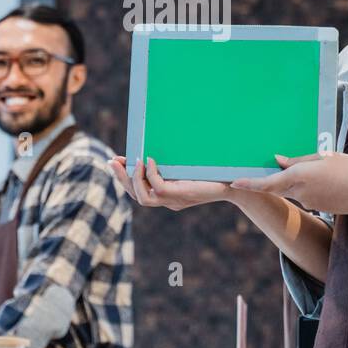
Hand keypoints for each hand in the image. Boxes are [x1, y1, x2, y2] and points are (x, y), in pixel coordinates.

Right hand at [109, 155, 231, 210]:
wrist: (235, 184)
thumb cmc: (215, 174)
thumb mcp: (190, 167)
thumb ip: (176, 163)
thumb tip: (161, 145)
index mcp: (169, 196)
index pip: (141, 191)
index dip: (126, 178)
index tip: (118, 161)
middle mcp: (169, 201)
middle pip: (136, 195)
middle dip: (122, 179)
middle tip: (113, 161)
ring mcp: (174, 201)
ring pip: (143, 197)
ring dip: (133, 179)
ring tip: (130, 161)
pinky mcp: (180, 195)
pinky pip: (157, 188)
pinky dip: (150, 174)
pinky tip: (150, 161)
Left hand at [229, 152, 347, 217]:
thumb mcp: (325, 156)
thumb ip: (299, 159)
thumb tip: (279, 160)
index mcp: (300, 176)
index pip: (268, 182)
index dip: (249, 184)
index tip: (233, 183)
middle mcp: (301, 191)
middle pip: (277, 185)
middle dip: (266, 180)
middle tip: (256, 171)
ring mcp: (309, 202)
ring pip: (293, 189)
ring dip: (294, 180)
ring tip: (315, 168)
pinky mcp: (318, 206)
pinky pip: (306, 194)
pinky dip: (308, 186)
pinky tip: (326, 179)